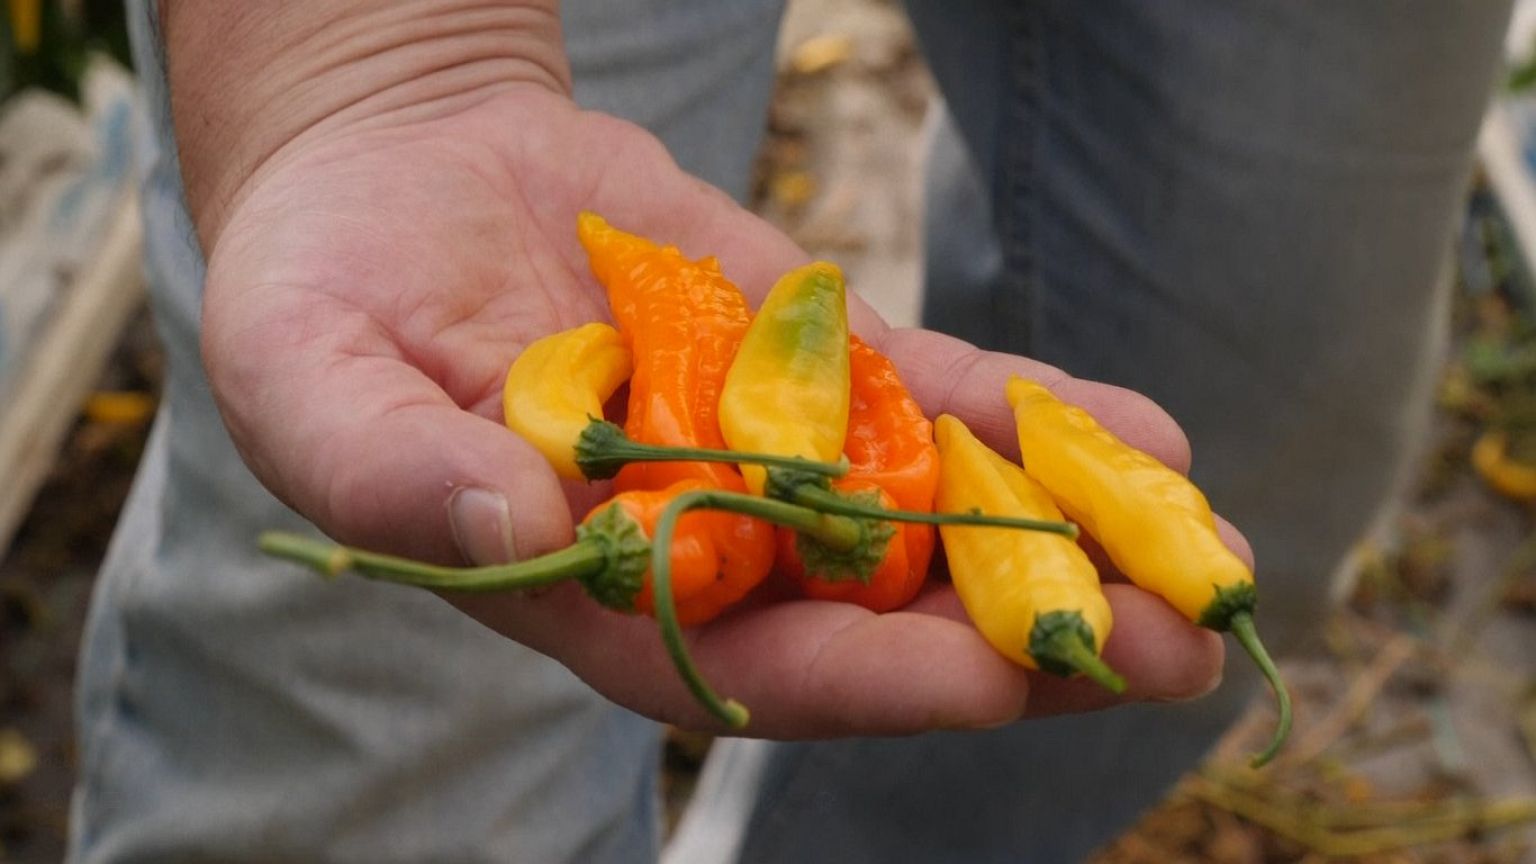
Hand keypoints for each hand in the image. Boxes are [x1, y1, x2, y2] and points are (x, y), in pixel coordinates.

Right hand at [201, 80, 1223, 737]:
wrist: (398, 167)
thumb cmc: (323, 290)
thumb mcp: (308, 374)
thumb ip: (391, 470)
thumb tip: (512, 529)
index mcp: (585, 589)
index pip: (737, 665)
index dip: (865, 680)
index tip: (994, 676)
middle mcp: (698, 542)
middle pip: (874, 616)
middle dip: (1022, 642)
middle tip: (1178, 654)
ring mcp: (765, 447)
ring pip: (927, 516)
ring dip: (1069, 540)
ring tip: (1207, 555)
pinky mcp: (807, 355)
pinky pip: (929, 393)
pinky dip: (1030, 411)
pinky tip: (1143, 429)